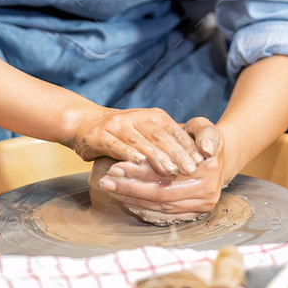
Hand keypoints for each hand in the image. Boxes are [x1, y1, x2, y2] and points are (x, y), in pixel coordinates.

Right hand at [71, 106, 203, 175]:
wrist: (85, 122)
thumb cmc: (123, 132)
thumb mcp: (147, 131)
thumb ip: (166, 143)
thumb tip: (195, 161)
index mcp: (153, 116)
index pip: (174, 131)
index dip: (188, 146)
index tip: (202, 161)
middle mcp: (137, 117)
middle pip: (160, 136)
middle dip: (177, 153)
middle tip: (191, 169)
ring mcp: (118, 125)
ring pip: (140, 141)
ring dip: (156, 156)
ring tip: (170, 170)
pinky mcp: (101, 135)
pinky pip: (116, 144)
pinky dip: (128, 153)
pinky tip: (138, 163)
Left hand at [97, 117, 226, 220]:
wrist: (219, 159)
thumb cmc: (203, 139)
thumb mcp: (206, 128)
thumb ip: (206, 133)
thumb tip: (205, 150)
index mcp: (208, 170)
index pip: (167, 174)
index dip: (139, 171)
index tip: (116, 166)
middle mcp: (206, 193)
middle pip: (161, 194)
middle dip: (130, 188)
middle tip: (106, 181)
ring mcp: (200, 207)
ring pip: (159, 208)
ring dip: (132, 200)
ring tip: (110, 189)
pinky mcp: (193, 216)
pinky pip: (163, 217)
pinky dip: (143, 210)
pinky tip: (125, 201)